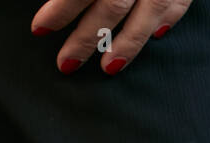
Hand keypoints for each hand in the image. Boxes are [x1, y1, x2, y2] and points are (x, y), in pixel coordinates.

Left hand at [31, 0, 192, 74]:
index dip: (61, 9)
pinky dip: (170, 16)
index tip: (39, 30)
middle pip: (113, 2)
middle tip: (65, 64)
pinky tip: (157, 35)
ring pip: (151, 7)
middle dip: (88, 37)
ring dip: (129, 42)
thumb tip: (45, 8)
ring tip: (107, 68)